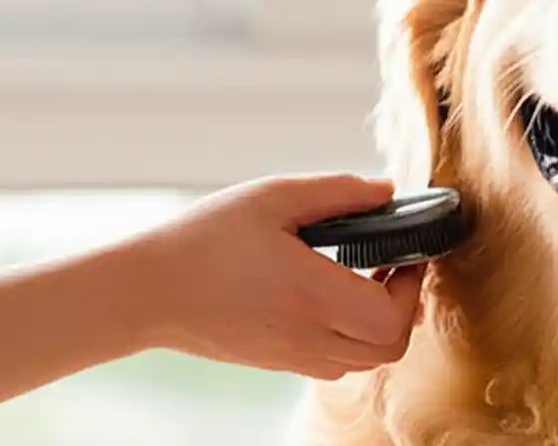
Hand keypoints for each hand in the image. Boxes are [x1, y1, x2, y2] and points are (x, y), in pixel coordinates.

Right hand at [132, 173, 424, 379]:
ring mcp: (291, 355)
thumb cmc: (204, 239)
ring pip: (364, 361)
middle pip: (389, 348)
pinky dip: (352, 338)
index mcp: (308, 294)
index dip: (411, 285)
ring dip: (380, 325)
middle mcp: (306, 335)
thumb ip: (337, 192)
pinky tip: (333, 298)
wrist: (146, 290)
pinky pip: (335, 364)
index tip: (406, 252)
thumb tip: (387, 192)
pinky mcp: (277, 362)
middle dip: (405, 307)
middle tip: (394, 265)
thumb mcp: (272, 197)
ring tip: (366, 279)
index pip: (390, 316)